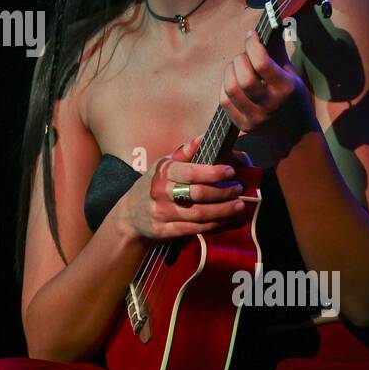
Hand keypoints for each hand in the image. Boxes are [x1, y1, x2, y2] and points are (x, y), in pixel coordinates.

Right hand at [118, 135, 248, 241]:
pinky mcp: (164, 231)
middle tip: (238, 188)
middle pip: (197, 194)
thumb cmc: (153, 184)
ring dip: (223, 210)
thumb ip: (184, 152)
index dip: (213, 173)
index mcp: (163, 172)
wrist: (130, 214)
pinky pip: (193, 229)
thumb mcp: (163, 165)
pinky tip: (224, 219)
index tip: (230, 172)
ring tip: (238, 205)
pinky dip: (212, 225)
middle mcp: (161, 192)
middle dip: (223, 192)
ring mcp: (162, 213)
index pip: (191, 172)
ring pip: (198, 214)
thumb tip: (204, 138)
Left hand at [220, 30, 316, 158]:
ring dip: (229, 71)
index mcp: (285, 88)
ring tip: (237, 67)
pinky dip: (225, 86)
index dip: (253, 45)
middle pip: (243, 78)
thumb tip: (270, 26)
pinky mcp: (242, 125)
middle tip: (245, 55)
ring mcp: (254, 117)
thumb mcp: (292, 75)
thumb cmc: (294, 99)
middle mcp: (269, 104)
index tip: (251, 36)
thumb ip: (278, 52)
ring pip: (230, 89)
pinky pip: (224, 101)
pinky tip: (234, 81)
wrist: (295, 136)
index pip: (262, 64)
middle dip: (240, 59)